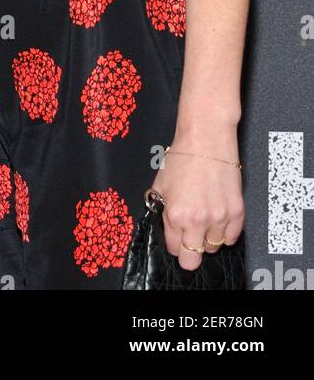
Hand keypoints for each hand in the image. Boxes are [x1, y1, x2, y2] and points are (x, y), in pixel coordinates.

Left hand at [149, 131, 243, 270]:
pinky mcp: (237, 212)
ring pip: (213, 248)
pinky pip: (231, 238)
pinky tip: (218, 217)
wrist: (206, 138)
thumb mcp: (161, 183)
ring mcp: (219, 218)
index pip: (174, 249)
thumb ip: (161, 208)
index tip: (176, 237)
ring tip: (204, 218)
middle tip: (189, 237)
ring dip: (208, 237)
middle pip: (192, 259)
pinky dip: (225, 232)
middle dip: (189, 250)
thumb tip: (164, 223)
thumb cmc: (183, 156)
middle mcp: (197, 221)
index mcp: (176, 214)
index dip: (174, 243)